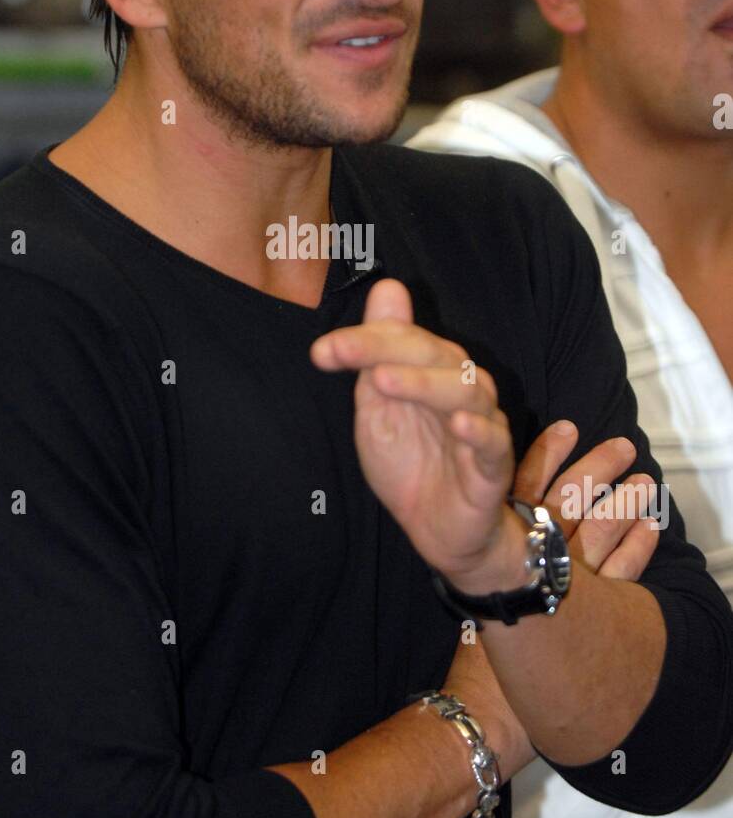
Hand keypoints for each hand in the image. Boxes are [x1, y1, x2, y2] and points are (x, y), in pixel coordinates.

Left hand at [311, 279, 513, 581]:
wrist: (436, 530)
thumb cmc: (411, 464)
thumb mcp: (380, 408)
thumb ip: (379, 355)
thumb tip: (386, 288)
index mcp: (433, 370)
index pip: (402, 339)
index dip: (363, 339)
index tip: (322, 350)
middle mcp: (463, 387)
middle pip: (432, 354)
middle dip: (382, 348)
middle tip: (341, 352)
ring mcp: (483, 423)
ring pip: (465, 389)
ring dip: (423, 382)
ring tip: (384, 381)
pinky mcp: (494, 464)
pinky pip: (493, 440)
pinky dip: (477, 428)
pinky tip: (456, 423)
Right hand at [446, 424, 659, 776]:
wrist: (484, 713)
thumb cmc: (471, 662)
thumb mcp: (472, 600)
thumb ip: (485, 563)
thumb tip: (492, 529)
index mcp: (498, 551)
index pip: (523, 489)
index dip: (546, 457)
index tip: (564, 428)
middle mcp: (532, 560)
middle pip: (569, 501)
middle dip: (597, 469)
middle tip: (621, 446)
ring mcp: (566, 587)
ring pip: (601, 531)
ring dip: (626, 503)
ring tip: (646, 482)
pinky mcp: (593, 618)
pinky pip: (624, 573)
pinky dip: (639, 546)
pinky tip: (653, 527)